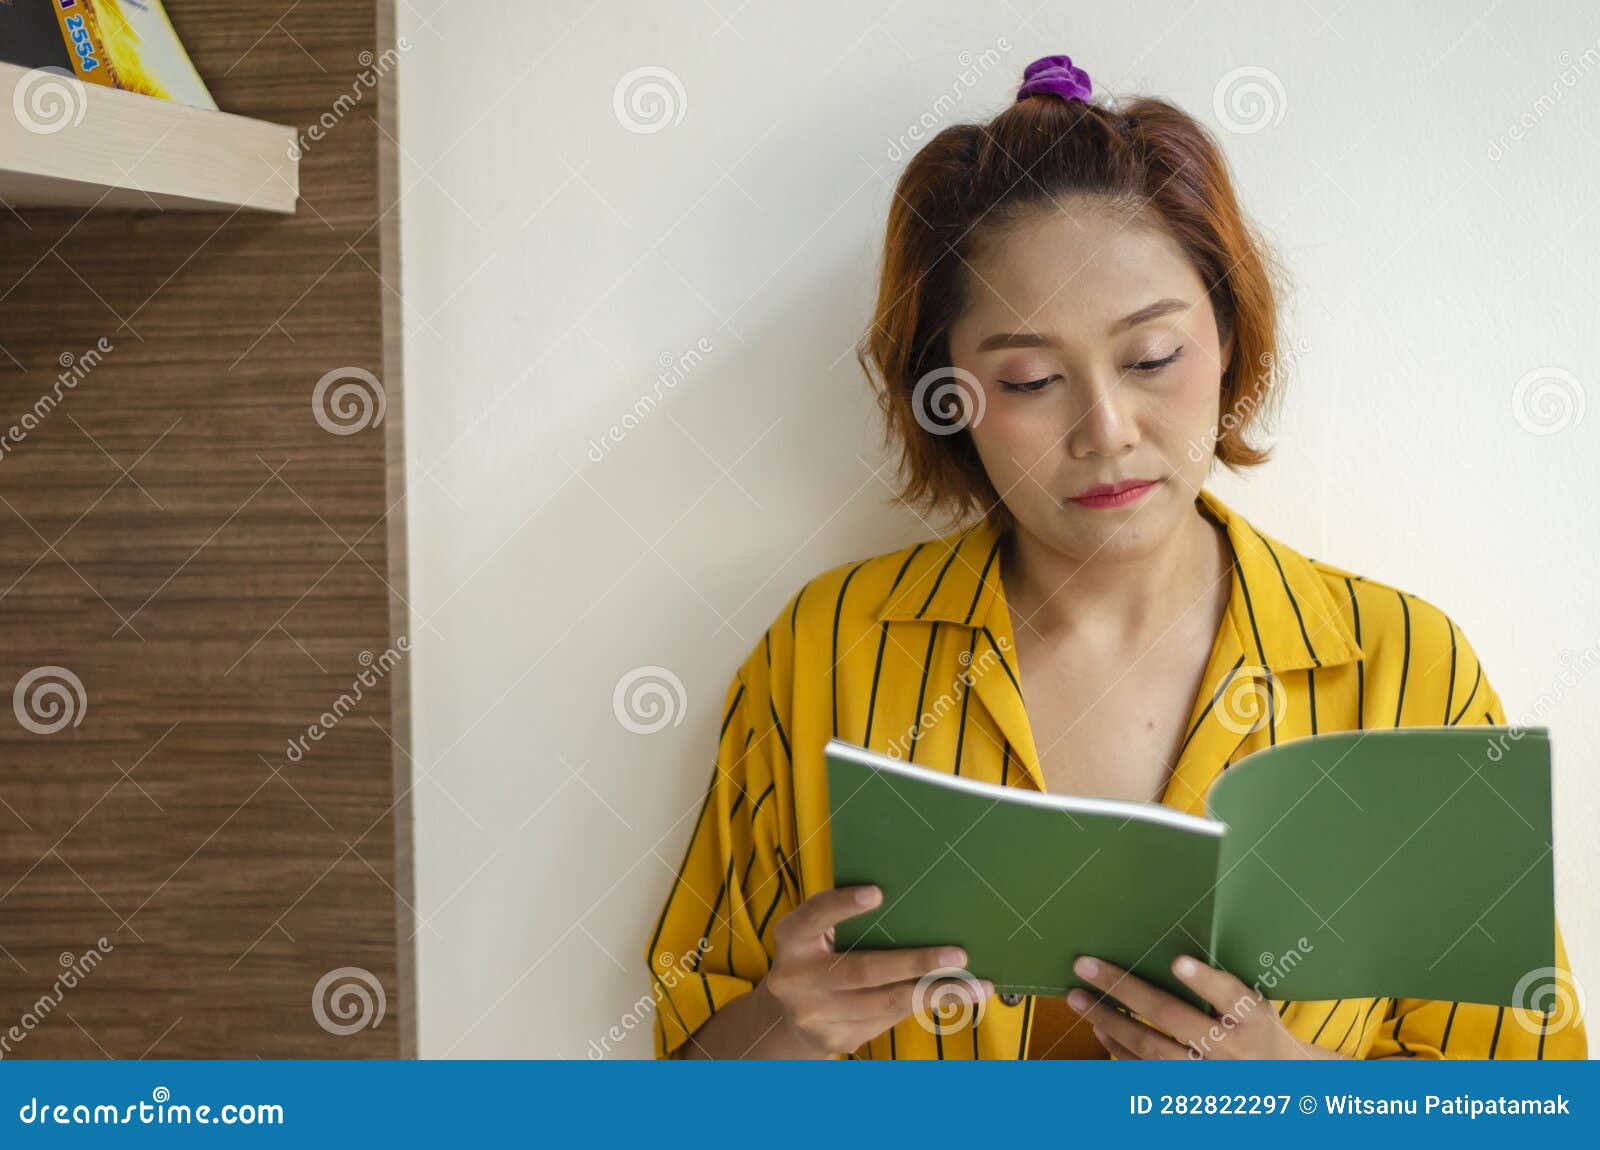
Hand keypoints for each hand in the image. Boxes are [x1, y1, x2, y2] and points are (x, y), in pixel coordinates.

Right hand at [757, 884, 994, 1057]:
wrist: (784, 1020)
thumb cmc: (816, 959)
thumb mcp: (816, 935)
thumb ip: (845, 921)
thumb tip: (914, 901)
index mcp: (792, 938)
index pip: (815, 916)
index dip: (843, 905)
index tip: (877, 893)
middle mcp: (796, 978)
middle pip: (863, 970)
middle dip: (915, 962)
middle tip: (958, 955)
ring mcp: (815, 1015)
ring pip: (885, 1002)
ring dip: (936, 993)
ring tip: (976, 985)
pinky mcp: (836, 1039)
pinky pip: (887, 1020)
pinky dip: (924, 1006)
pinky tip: (954, 998)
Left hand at [1065, 954, 1344, 1059]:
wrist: (1279, 1086)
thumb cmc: (1256, 1031)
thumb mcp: (1255, 1004)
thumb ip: (1222, 985)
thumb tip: (1168, 952)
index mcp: (1252, 1018)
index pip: (1230, 995)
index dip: (1204, 980)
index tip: (1178, 963)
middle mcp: (1230, 1048)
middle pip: (1174, 1018)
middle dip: (1125, 989)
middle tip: (1086, 965)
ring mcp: (1208, 1075)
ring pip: (1152, 1048)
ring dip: (1109, 1020)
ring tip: (1078, 997)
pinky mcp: (1189, 1093)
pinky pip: (1146, 1072)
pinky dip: (1119, 1048)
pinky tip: (1099, 1027)